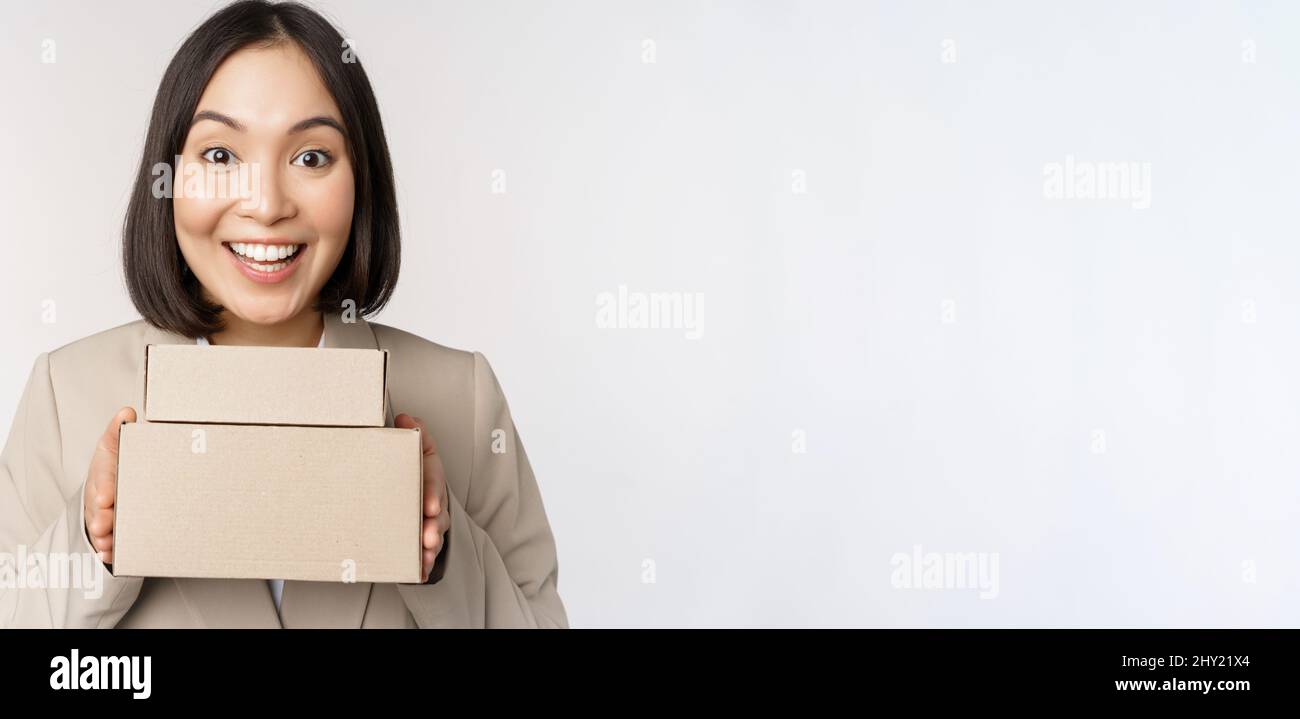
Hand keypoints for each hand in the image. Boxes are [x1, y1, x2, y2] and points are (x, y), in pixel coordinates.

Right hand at [83, 407, 135, 565]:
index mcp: (104, 472)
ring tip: (108, 543)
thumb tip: (128, 412)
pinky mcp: (109, 529)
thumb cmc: (116, 462)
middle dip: (101, 517)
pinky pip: (106, 542)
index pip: (102, 480)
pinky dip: (108, 550)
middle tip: (106, 525)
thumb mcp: (115, 444)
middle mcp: (100, 495)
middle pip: (98, 508)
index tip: (107, 497)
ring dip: (103, 536)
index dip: (104, 489)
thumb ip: (119, 430)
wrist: (111, 484)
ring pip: (100, 527)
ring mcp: (102, 514)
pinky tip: (111, 556)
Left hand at [395, 413, 449, 581]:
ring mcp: (430, 524)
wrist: (409, 491)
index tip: (430, 505)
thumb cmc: (412, 468)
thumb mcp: (417, 449)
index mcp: (431, 478)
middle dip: (434, 527)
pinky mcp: (421, 542)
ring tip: (424, 554)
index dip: (433, 494)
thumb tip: (405, 419)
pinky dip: (423, 565)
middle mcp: (434, 504)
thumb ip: (415, 433)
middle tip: (427, 536)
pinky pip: (425, 555)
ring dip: (430, 548)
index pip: (433, 484)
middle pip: (438, 516)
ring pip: (434, 537)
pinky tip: (419, 573)